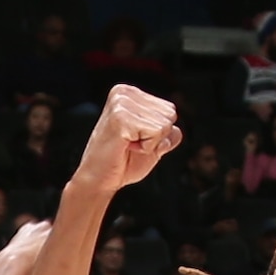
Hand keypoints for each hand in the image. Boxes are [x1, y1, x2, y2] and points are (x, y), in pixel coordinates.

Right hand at [68, 82, 179, 201]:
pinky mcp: (121, 118)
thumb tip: (176, 130)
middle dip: (156, 137)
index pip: (169, 109)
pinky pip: (156, 133)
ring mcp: (121, 104)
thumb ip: (168, 134)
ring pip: (164, 124)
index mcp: (129, 93)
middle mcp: (124, 93)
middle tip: (131, 144)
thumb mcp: (153, 145)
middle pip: (170, 114)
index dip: (158, 132)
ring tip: (127, 145)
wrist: (99, 181)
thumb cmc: (122, 163)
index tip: (136, 139)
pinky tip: (125, 147)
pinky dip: (146, 147)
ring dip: (150, 143)